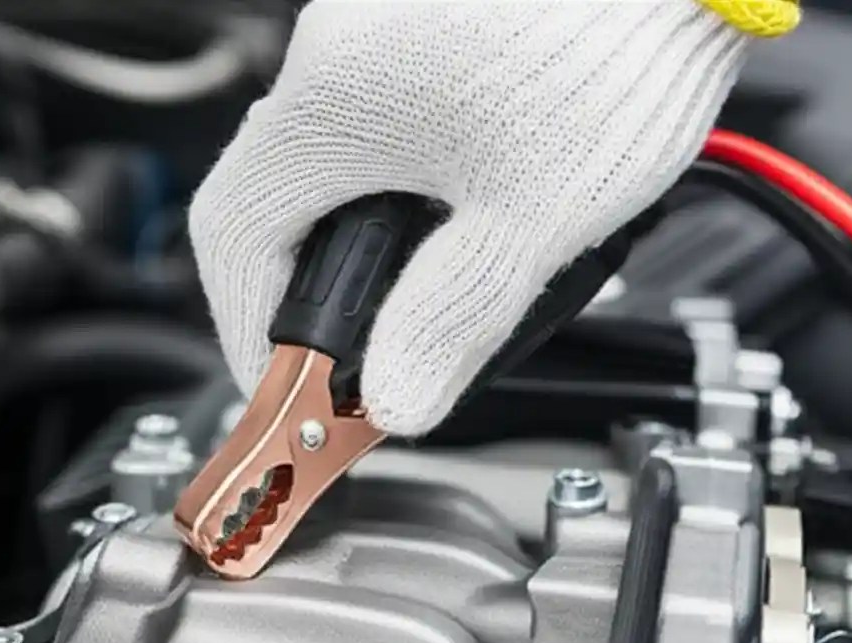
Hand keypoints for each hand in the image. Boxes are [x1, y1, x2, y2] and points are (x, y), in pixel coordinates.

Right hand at [189, 0, 750, 434]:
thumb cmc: (618, 53)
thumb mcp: (531, 222)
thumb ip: (450, 324)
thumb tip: (396, 397)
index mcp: (330, 106)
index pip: (233, 238)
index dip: (250, 332)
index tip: (290, 389)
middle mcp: (332, 55)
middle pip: (269, 204)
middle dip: (306, 296)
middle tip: (346, 362)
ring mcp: (371, 35)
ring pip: (320, 166)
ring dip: (350, 245)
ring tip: (408, 301)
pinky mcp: (416, 30)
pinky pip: (366, 126)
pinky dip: (384, 193)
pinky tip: (447, 219)